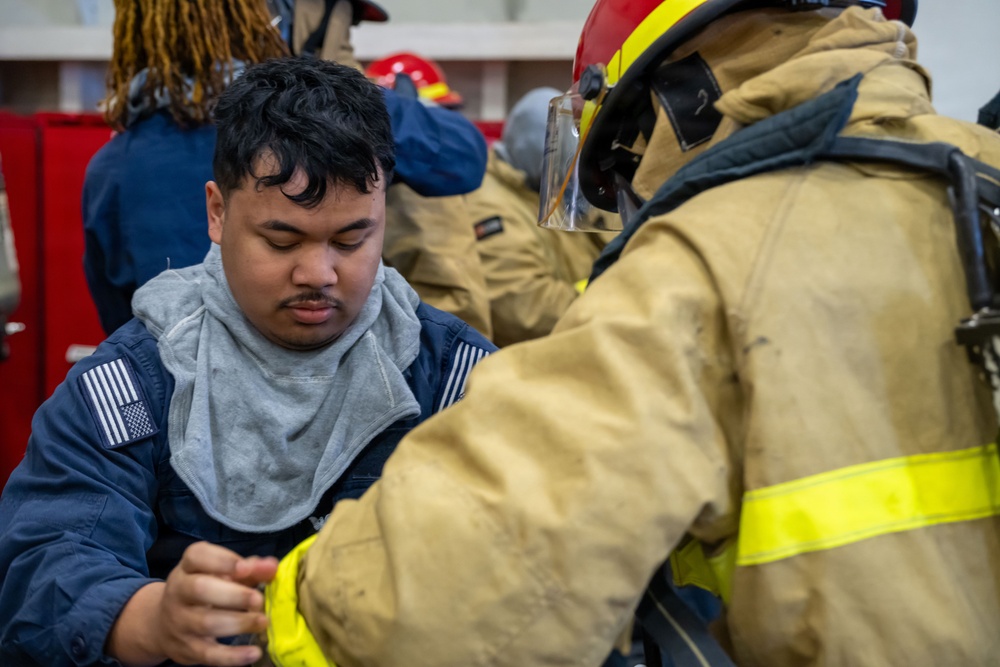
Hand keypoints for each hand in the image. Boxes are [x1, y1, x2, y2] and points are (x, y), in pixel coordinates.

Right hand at [107, 542, 278, 665]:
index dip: (222, 561)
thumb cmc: (204, 590)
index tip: (246, 568)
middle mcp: (178, 592)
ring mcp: (179, 622)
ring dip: (237, 623)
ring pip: (205, 623)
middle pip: (200, 589)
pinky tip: (253, 652)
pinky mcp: (186, 649)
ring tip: (262, 621)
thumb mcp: (221, 573)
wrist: (162, 624)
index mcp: (188, 567)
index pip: (197, 556)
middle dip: (232, 594)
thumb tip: (272, 566)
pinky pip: (208, 654)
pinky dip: (232, 656)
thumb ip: (248, 568)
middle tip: (258, 599)